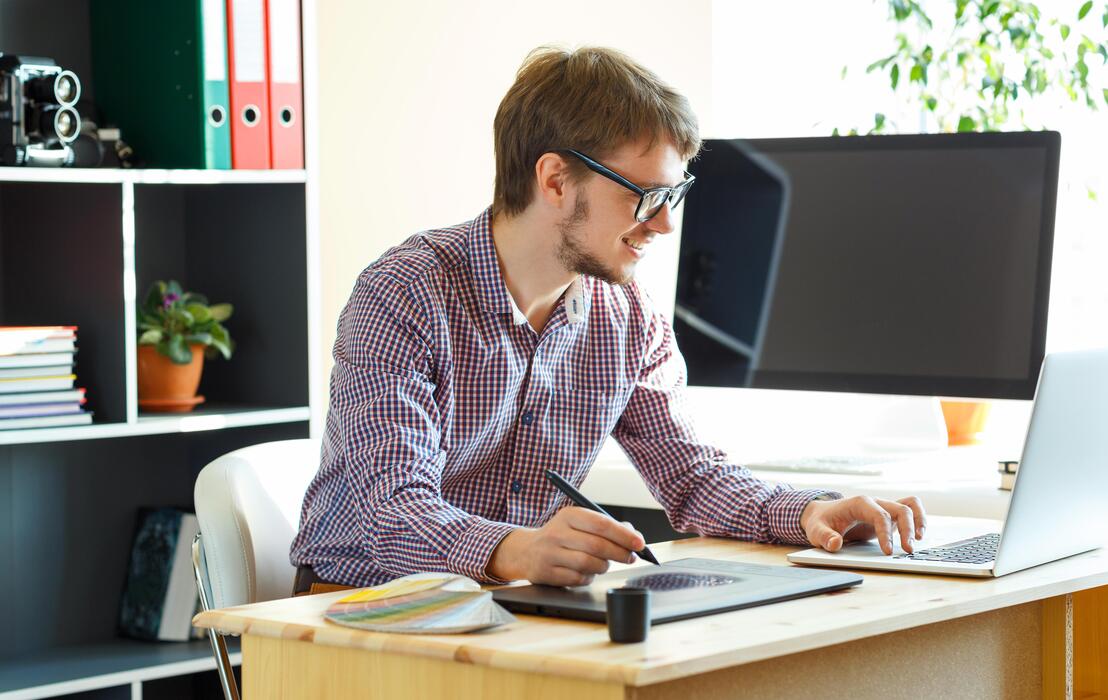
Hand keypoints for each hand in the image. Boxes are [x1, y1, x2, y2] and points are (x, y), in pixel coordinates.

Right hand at [487, 507, 645, 585]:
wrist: (526, 551)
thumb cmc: (562, 536)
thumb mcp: (579, 523)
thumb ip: (606, 526)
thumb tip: (634, 535)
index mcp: (568, 515)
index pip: (601, 524)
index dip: (624, 535)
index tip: (639, 543)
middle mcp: (556, 533)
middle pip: (597, 546)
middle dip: (619, 553)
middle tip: (630, 557)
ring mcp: (550, 554)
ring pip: (589, 564)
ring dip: (604, 566)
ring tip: (604, 563)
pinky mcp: (547, 573)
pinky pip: (578, 578)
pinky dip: (589, 577)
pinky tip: (587, 571)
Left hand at [800, 495, 926, 554]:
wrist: (822, 515)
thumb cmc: (821, 522)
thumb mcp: (816, 531)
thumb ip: (825, 537)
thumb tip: (835, 543)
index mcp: (859, 503)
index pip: (880, 515)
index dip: (886, 533)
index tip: (887, 551)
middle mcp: (875, 503)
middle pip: (900, 509)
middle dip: (907, 529)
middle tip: (908, 550)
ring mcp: (883, 508)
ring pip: (910, 505)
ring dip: (919, 520)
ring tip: (919, 539)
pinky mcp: (888, 516)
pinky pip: (909, 510)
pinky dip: (918, 520)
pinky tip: (918, 536)